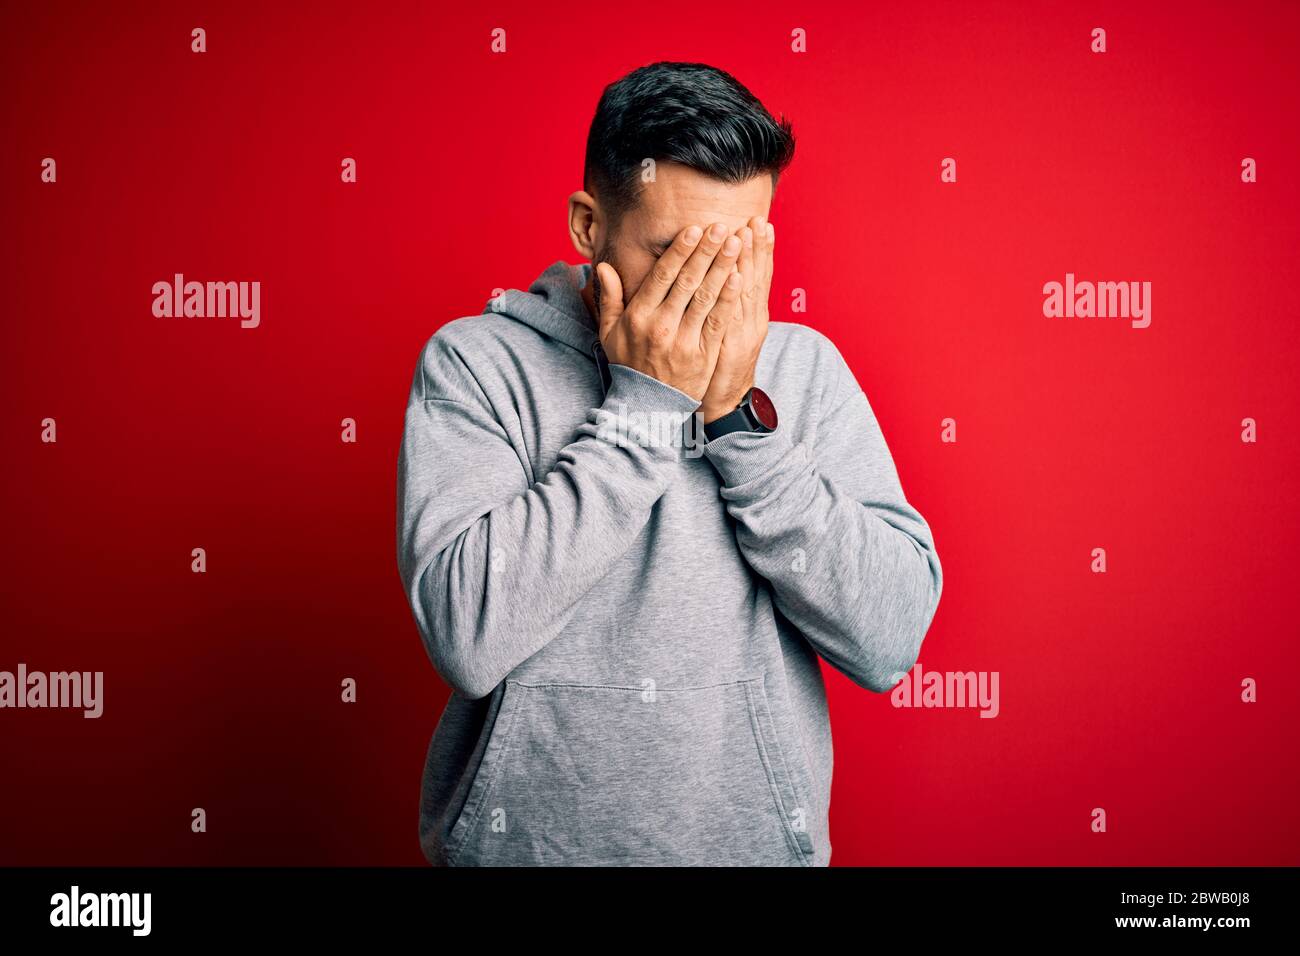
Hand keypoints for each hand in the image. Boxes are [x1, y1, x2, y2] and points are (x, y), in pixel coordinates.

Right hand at [595, 222, 744, 400]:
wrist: (647, 405)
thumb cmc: (629, 364)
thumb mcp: (610, 333)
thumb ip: (610, 298)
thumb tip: (602, 267)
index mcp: (639, 316)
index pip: (662, 276)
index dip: (680, 251)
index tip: (694, 229)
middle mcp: (661, 326)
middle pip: (687, 281)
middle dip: (705, 251)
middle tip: (720, 226)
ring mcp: (683, 341)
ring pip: (705, 298)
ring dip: (722, 268)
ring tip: (735, 243)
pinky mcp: (703, 355)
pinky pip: (717, 322)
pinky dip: (729, 299)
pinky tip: (739, 278)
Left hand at [699, 214, 772, 423]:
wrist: (723, 404)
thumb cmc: (720, 367)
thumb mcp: (730, 333)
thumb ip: (728, 303)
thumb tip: (730, 275)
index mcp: (750, 314)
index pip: (756, 275)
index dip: (760, 250)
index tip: (759, 223)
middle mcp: (752, 321)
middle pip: (756, 278)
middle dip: (756, 248)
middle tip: (757, 219)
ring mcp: (743, 334)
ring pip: (748, 292)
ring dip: (749, 262)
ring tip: (749, 233)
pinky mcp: (732, 349)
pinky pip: (732, 318)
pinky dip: (736, 296)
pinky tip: (738, 275)